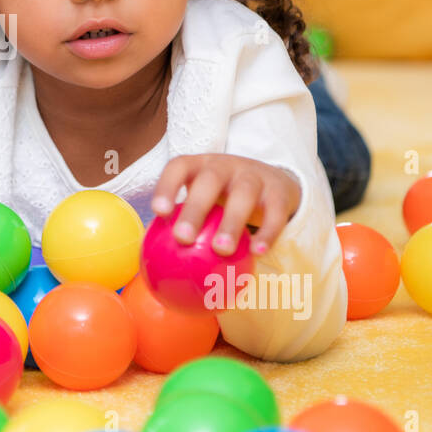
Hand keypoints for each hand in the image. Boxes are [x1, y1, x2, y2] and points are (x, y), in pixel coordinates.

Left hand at [151, 154, 301, 256]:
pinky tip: (259, 253)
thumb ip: (181, 225)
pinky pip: (274, 211)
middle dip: (195, 208)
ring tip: (222, 250)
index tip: (159, 212)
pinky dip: (268, 232)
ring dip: (231, 222)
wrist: (273, 183)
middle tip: (183, 238)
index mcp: (200, 167)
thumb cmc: (223, 199)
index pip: (179, 168)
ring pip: (244, 194)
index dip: (167, 186)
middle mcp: (225, 166)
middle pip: (210, 180)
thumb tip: (152, 264)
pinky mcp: (279, 190)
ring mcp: (254, 175)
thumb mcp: (203, 201)